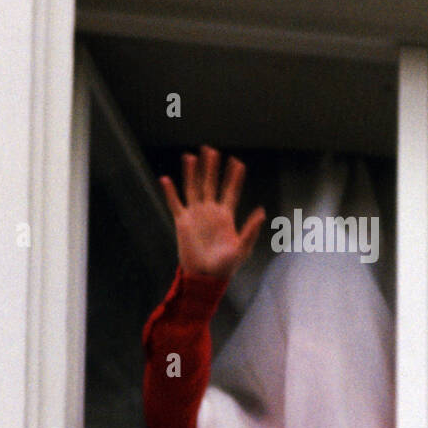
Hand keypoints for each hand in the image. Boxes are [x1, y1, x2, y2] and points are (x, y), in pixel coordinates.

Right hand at [160, 146, 265, 278]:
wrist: (204, 277)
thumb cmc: (225, 266)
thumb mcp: (242, 249)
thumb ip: (251, 230)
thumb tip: (262, 211)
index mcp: (226, 216)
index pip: (230, 191)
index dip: (234, 177)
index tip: (237, 162)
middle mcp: (210, 212)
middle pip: (210, 184)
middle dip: (211, 167)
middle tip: (211, 149)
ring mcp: (195, 215)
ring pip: (193, 188)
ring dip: (192, 173)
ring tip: (191, 156)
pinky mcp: (182, 222)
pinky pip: (175, 203)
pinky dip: (169, 191)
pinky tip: (165, 179)